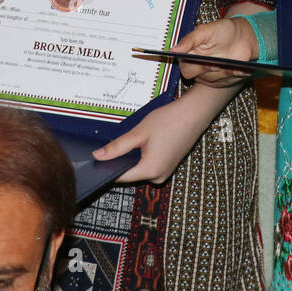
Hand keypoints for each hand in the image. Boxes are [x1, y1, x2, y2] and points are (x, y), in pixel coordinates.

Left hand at [91, 92, 211, 184]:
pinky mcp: (169, 165)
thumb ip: (117, 147)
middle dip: (120, 161)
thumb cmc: (169, 121)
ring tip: (130, 141)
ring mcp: (165, 172)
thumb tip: (98, 156)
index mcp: (150, 171)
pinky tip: (142, 143)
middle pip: (130, 174)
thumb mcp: (139, 133)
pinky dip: (143, 156)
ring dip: (132, 158)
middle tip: (113, 145)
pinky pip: (149, 165)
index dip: (107, 168)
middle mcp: (158, 177)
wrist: (195, 113)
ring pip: (140, 169)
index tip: (96, 160)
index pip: (120, 177)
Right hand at [169, 17, 257, 87]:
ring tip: (230, 62)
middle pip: (195, 76)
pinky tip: (238, 68)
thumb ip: (189, 40)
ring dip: (222, 72)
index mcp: (190, 54)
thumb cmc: (223, 31)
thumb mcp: (206, 31)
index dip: (191, 66)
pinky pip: (226, 82)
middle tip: (216, 63)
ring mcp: (210, 74)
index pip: (184, 67)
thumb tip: (172, 50)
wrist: (244, 36)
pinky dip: (233, 75)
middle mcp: (198, 66)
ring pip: (211, 80)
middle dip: (207, 69)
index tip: (202, 61)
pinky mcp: (222, 80)